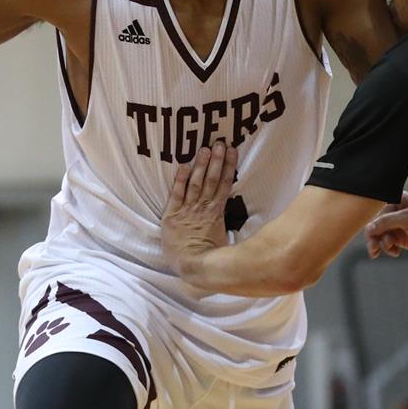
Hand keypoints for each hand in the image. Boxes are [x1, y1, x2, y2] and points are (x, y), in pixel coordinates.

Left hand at [162, 141, 235, 269]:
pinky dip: (180, 180)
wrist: (192, 265)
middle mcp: (203, 208)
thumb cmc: (210, 258)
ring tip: (205, 149)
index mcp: (216, 213)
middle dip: (216, 161)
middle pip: (211, 180)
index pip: (224, 185)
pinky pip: (177, 195)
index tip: (232, 151)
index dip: (228, 167)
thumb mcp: (224, 239)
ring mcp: (187, 210)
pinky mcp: (172, 215)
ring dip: (201, 165)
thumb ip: (226, 225)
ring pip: (196, 184)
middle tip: (220, 143)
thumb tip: (235, 217)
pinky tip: (184, 166)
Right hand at [365, 192, 407, 258]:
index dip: (374, 226)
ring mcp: (397, 226)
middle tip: (374, 250)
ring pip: (380, 236)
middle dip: (375, 238)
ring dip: (381, 245)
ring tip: (387, 251)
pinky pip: (386, 244)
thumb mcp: (407, 219)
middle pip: (376, 226)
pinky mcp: (400, 238)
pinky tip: (396, 252)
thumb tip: (368, 229)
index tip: (372, 236)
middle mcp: (395, 212)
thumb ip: (386, 222)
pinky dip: (388, 249)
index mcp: (396, 200)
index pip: (378, 214)